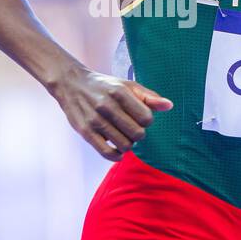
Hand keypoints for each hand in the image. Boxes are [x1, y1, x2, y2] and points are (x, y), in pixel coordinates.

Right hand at [51, 67, 171, 160]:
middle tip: (130, 128)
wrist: (71, 84)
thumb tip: (169, 106)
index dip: (147, 121)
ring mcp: (95, 120)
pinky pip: (107, 153)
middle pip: (137, 134)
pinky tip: (117, 149)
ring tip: (122, 136)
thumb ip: (148, 96)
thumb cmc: (104, 86)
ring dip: (127, 144)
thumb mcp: (126, 85)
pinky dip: (116, 156)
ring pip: (124, 145)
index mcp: (120, 92)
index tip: (139, 118)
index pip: (147, 118)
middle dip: (138, 134)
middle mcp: (107, 105)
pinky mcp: (85, 132)